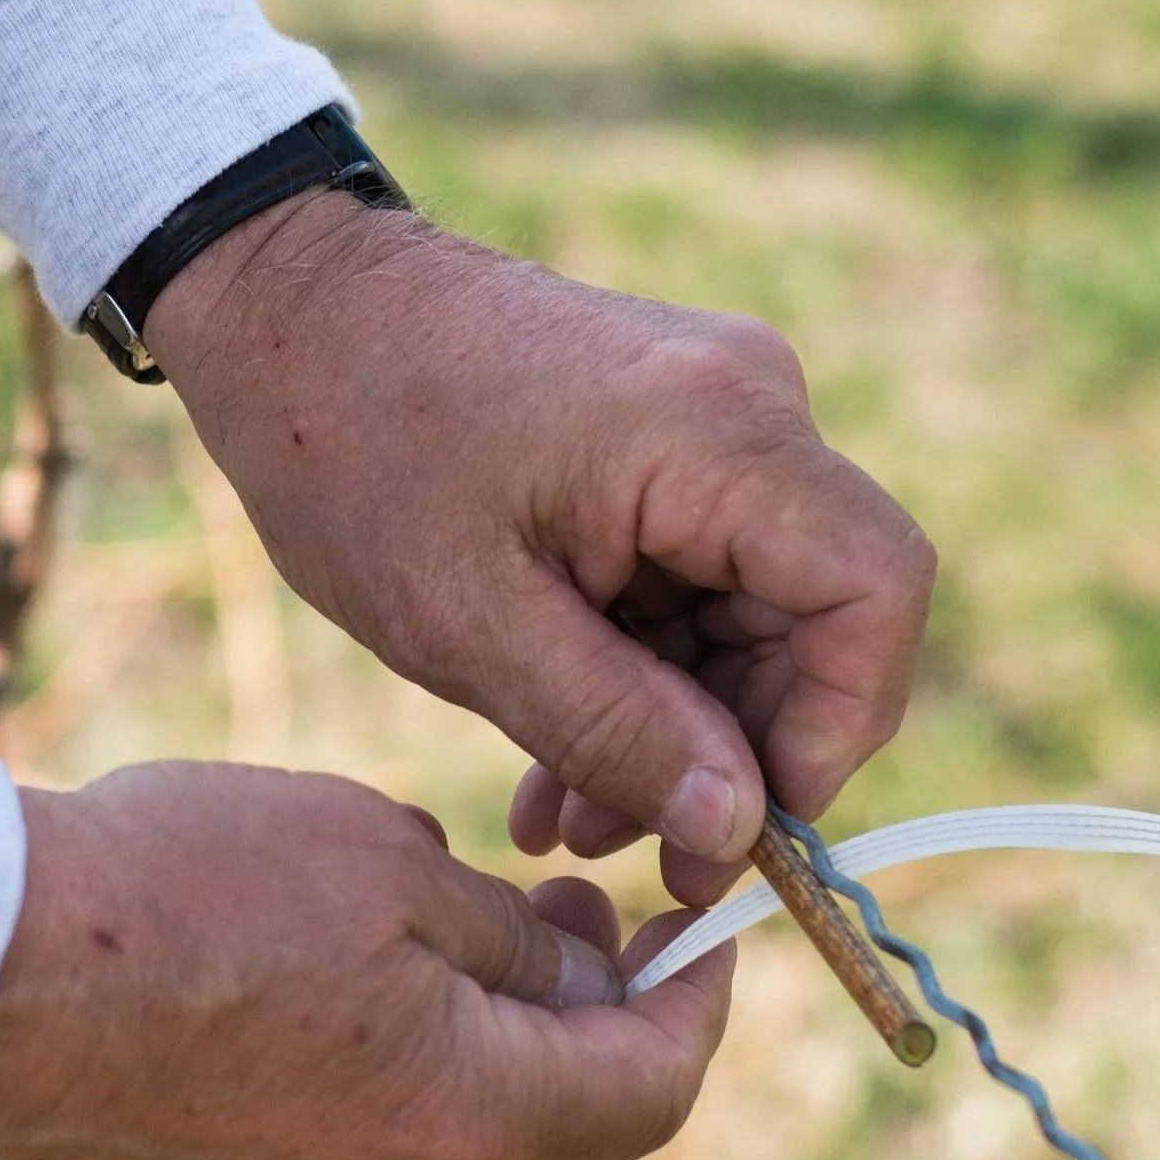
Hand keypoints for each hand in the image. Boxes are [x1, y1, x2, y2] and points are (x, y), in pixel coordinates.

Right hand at [0, 763, 731, 1159]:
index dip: (697, 1003)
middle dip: (601, 1024)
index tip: (700, 925)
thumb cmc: (191, 891)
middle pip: (569, 1133)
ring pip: (470, 1141)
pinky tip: (359, 969)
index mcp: (469, 1120)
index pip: (651, 1090)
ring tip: (465, 919)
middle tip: (579, 914)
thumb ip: (511, 933)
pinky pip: (378, 1146)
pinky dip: (416, 1069)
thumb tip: (578, 973)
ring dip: (502, 1043)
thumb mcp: (387, 864)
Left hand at [147, 191, 935, 904]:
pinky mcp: (666, 436)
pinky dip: (643, 668)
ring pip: (754, 612)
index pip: (876, 591)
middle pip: (818, 615)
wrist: (283, 309)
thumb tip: (740, 823)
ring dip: (675, 727)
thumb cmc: (351, 446)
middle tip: (628, 850)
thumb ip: (615, 728)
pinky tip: (557, 754)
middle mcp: (747, 401)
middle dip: (733, 752)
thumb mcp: (470, 623)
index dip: (836, 726)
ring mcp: (710, 411)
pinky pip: (698, 575)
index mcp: (717, 429)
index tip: (741, 821)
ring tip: (563, 816)